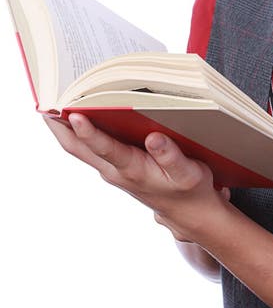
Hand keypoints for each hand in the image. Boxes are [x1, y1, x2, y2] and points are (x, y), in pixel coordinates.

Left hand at [44, 113, 230, 242]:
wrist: (185, 211)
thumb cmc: (188, 188)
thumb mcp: (190, 174)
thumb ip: (172, 157)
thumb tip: (155, 138)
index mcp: (132, 170)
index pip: (105, 150)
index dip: (88, 132)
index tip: (73, 114)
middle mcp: (114, 169)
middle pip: (77, 147)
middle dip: (59, 124)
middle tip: (46, 97)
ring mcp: (110, 167)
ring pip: (77, 146)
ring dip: (61, 125)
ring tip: (52, 96)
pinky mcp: (112, 163)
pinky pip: (85, 145)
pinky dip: (75, 128)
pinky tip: (74, 109)